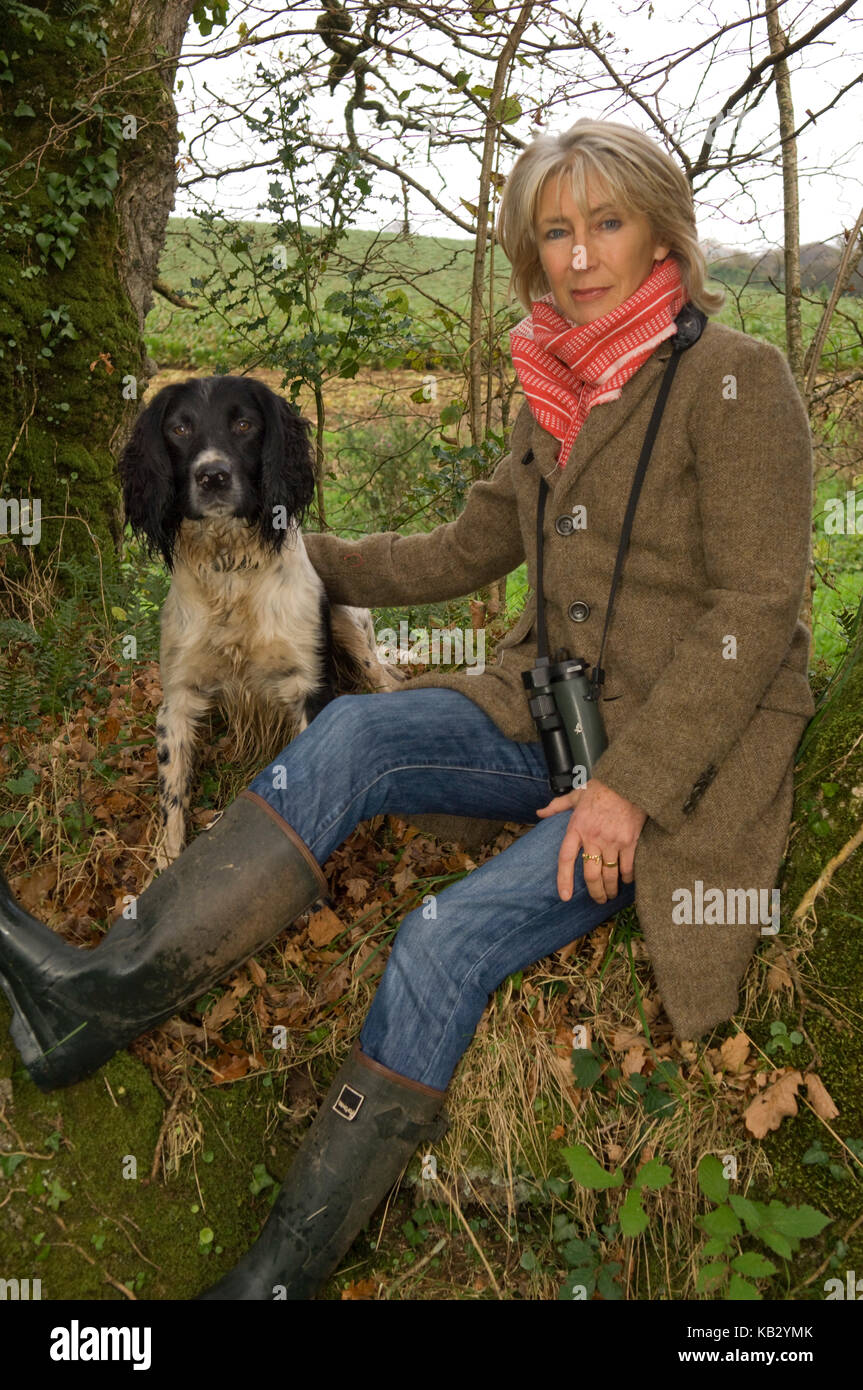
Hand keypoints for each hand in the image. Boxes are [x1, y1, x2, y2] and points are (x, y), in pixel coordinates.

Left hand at [535, 778, 646, 904]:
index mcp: (577, 827)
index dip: (564, 879)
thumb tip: (539, 812)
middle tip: (598, 900)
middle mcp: (593, 837)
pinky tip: (626, 881)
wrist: (628, 781)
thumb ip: (556, 806)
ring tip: (611, 895)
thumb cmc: (602, 788)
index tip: (565, 896)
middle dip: (595, 892)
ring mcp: (612, 840)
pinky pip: (627, 867)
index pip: (566, 858)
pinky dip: (627, 878)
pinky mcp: (630, 841)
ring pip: (609, 875)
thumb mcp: (576, 795)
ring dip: (611, 889)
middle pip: (591, 874)